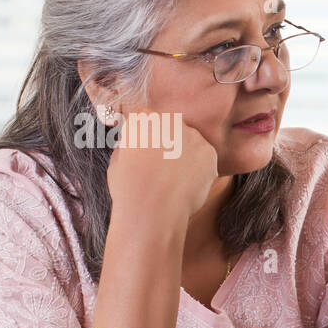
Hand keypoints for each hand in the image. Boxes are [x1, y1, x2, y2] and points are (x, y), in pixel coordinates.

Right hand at [106, 107, 220, 221]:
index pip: (147, 119)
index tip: (145, 151)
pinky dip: (199, 168)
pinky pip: (205, 157)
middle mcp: (170, 120)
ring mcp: (192, 135)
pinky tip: (187, 182)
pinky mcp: (209, 152)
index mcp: (143, 118)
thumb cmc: (130, 188)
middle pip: (171, 128)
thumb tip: (136, 145)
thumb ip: (130, 145)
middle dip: (168, 143)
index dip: (146, 136)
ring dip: (185, 154)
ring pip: (190, 142)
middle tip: (162, 167)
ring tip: (174, 178)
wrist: (154, 209)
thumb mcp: (118, 160)